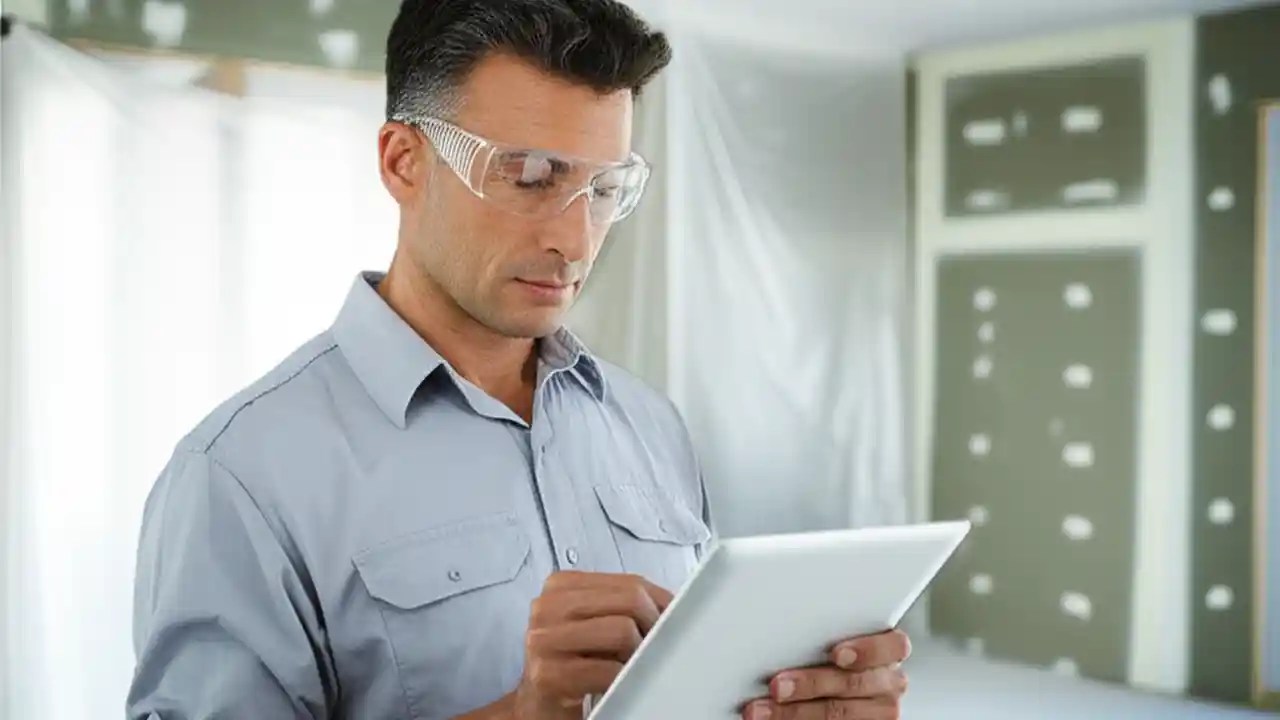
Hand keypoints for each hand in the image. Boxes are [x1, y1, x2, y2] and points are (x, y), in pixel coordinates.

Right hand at [512, 571, 672, 719]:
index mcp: (561, 586)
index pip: (632, 583)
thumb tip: (674, 606)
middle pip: (631, 600)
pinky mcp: (548, 674)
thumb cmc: (572, 664)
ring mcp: (544, 639)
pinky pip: (609, 669)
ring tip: (631, 666)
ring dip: (638, 654)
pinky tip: (618, 683)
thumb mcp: (596, 623)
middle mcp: (548, 606)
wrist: (539, 705)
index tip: (669, 626)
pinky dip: (624, 679)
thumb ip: (624, 606)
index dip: (662, 606)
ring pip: (623, 630)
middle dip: (653, 627)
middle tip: (655, 650)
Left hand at [741, 630, 910, 719]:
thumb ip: (823, 631)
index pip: (893, 646)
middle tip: (776, 685)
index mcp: (889, 650)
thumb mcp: (834, 637)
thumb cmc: (828, 655)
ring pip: (838, 713)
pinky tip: (775, 719)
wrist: (828, 689)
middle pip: (853, 683)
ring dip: (794, 711)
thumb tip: (780, 618)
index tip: (835, 654)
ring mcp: (879, 710)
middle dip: (810, 684)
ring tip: (762, 709)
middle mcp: (889, 682)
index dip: (866, 650)